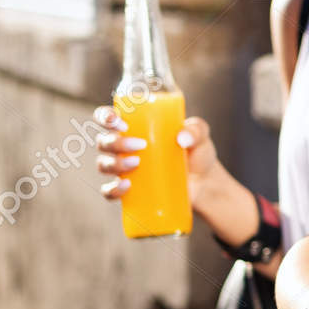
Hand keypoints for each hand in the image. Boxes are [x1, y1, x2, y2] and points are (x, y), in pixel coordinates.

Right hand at [94, 106, 220, 204]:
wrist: (205, 182)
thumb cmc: (196, 152)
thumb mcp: (200, 136)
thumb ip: (196, 130)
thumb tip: (183, 138)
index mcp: (133, 127)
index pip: (108, 118)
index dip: (105, 117)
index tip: (119, 122)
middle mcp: (122, 147)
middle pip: (104, 142)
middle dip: (116, 142)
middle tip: (140, 144)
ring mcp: (124, 169)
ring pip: (104, 164)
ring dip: (115, 164)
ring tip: (137, 163)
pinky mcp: (129, 190)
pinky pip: (109, 191)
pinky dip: (112, 189)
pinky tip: (126, 186)